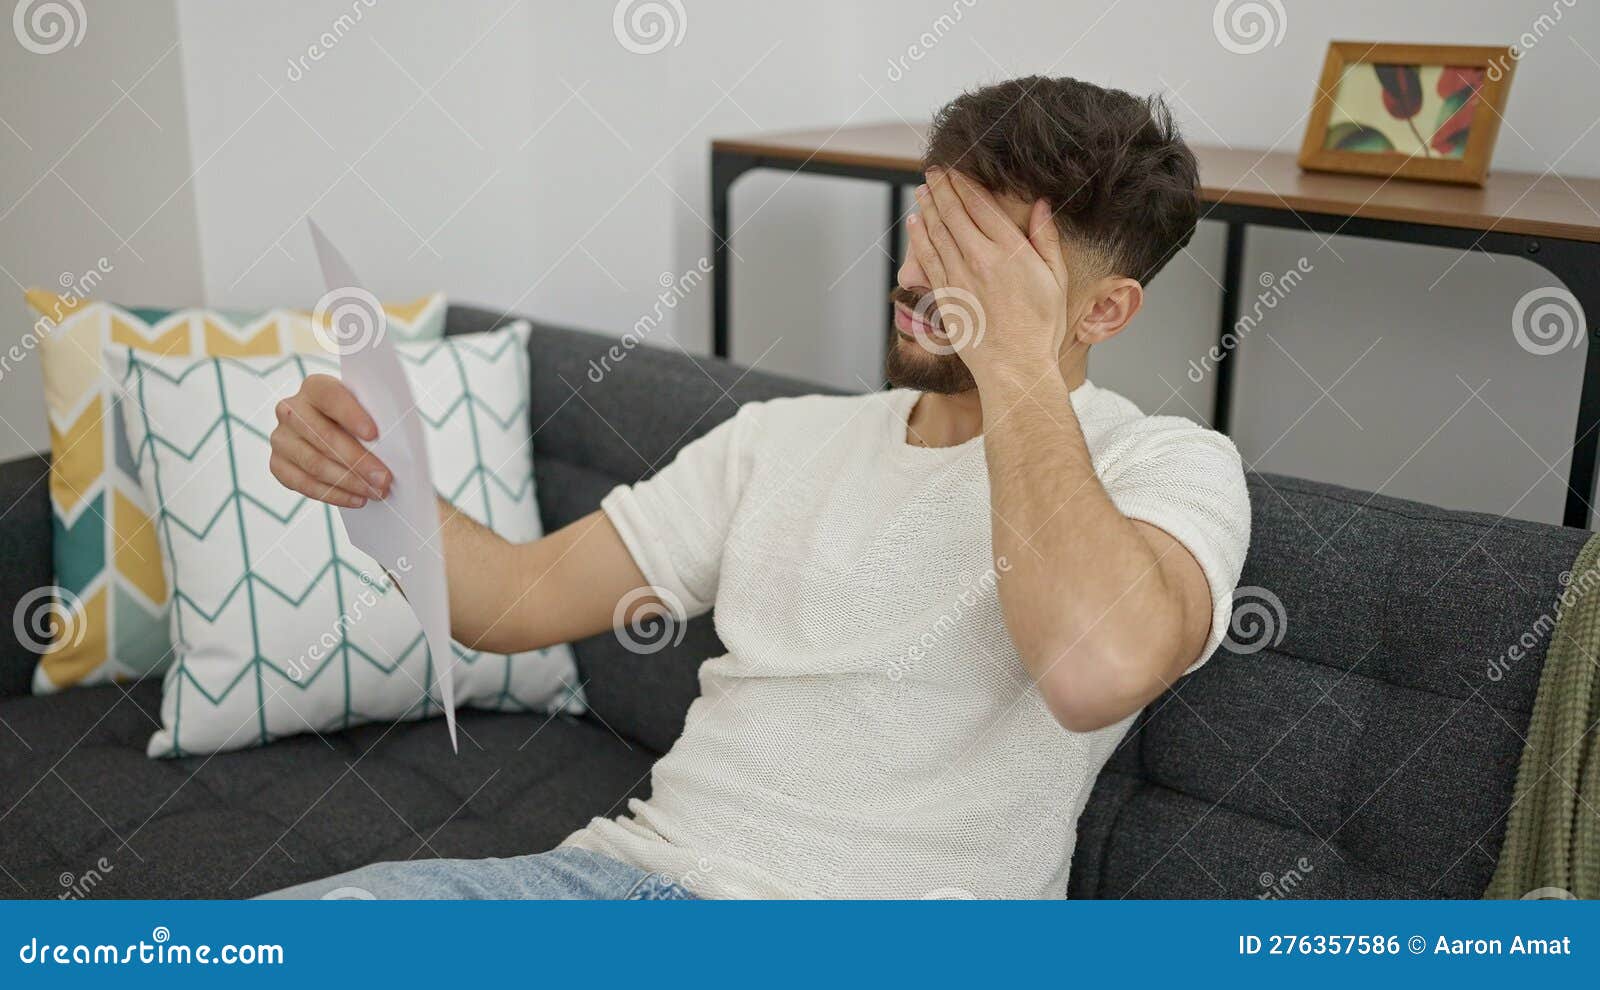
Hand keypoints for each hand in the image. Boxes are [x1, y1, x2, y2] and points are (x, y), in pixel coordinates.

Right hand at [269, 374, 391, 507]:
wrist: (333, 433)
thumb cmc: (358, 420)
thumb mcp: (366, 411)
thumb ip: (375, 420)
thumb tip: (395, 447)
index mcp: (315, 387)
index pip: (330, 397)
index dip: (351, 415)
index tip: (374, 434)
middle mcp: (291, 409)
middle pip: (323, 436)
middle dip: (357, 461)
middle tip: (384, 479)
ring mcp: (280, 437)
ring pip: (314, 463)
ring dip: (348, 482)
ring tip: (375, 492)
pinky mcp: (277, 463)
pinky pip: (303, 483)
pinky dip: (333, 494)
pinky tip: (357, 499)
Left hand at [907, 167, 1068, 389]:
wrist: (1014, 367)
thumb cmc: (1040, 327)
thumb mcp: (1055, 280)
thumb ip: (1046, 240)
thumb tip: (1041, 205)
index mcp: (1009, 252)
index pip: (980, 205)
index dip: (964, 183)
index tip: (955, 168)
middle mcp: (979, 260)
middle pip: (953, 213)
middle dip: (941, 188)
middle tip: (933, 171)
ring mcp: (958, 278)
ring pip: (936, 232)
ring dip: (928, 207)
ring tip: (922, 189)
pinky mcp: (945, 296)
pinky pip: (928, 258)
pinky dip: (920, 237)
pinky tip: (916, 222)